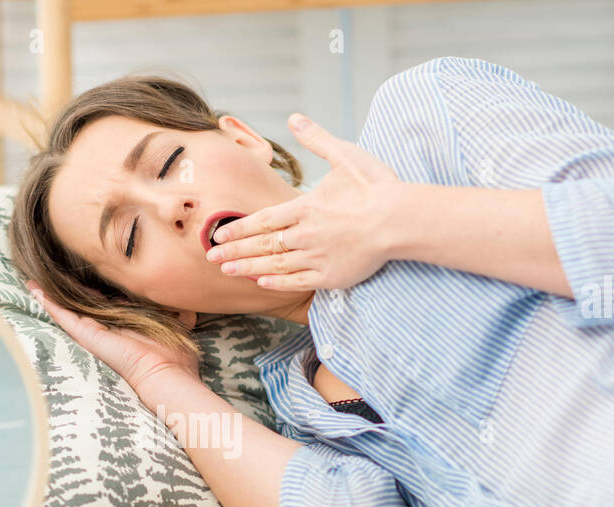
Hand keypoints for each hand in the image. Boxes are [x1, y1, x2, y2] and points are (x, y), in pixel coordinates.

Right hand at [24, 282, 199, 397]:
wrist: (167, 374)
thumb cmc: (175, 355)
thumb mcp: (178, 321)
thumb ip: (178, 309)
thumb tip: (184, 298)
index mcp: (126, 323)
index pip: (106, 303)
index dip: (94, 290)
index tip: (83, 275)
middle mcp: (108, 328)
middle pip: (81, 305)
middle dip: (65, 291)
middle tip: (46, 275)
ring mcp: (95, 333)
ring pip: (68, 310)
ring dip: (49, 296)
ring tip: (30, 281)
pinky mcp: (88, 336)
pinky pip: (64, 317)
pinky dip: (48, 303)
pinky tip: (33, 288)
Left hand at [205, 113, 401, 289]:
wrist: (401, 219)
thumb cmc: (376, 186)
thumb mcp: (345, 155)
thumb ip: (316, 139)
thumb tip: (295, 117)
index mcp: (306, 207)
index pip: (262, 221)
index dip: (238, 229)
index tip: (219, 234)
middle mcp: (305, 234)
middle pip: (262, 245)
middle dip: (234, 251)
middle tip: (211, 257)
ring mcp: (317, 257)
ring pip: (274, 265)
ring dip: (248, 268)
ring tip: (228, 271)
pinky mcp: (331, 275)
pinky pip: (297, 281)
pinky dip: (277, 282)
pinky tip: (261, 283)